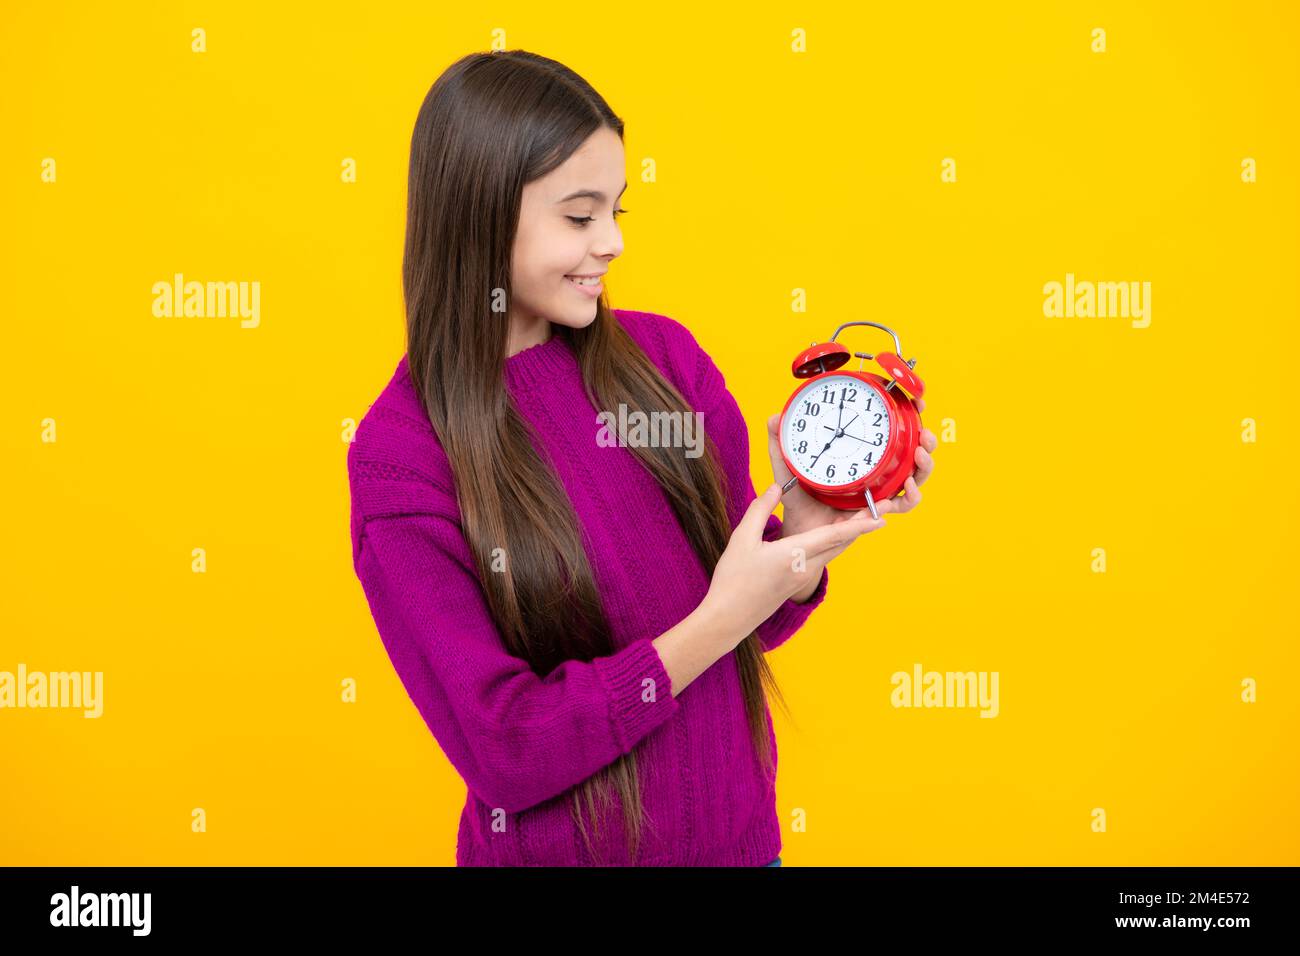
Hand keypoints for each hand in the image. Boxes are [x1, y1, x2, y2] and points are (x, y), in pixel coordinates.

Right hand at [698, 483, 883, 646]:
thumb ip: (760, 510)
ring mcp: (802, 577)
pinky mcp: (796, 583)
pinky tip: (832, 536)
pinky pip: (822, 559)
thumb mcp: (741, 539)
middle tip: (882, 509)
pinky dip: (833, 544)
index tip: (882, 516)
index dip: (860, 525)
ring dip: (848, 536)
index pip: (834, 536)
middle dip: (862, 527)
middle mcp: (804, 567)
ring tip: (863, 519)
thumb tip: (776, 487)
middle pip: (840, 544)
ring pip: (832, 552)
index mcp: (794, 555)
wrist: (728, 618)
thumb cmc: (732, 579)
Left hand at [766, 396, 937, 535]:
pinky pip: (900, 506)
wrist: (797, 527)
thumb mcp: (787, 463)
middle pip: (914, 451)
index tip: (917, 400)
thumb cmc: (797, 494)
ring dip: (923, 468)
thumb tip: (775, 417)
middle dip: (926, 441)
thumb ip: (780, 441)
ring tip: (919, 459)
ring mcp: (880, 489)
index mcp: (862, 450)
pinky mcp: (877, 511)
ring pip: (916, 477)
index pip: (893, 428)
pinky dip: (904, 499)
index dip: (910, 413)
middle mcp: (877, 468)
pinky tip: (899, 493)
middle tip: (924, 435)